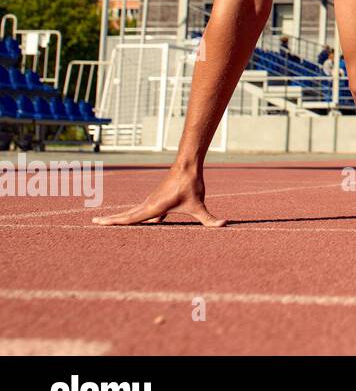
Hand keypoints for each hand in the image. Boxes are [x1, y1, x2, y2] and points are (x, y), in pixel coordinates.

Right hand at [92, 164, 225, 226]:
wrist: (188, 165)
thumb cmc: (191, 185)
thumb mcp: (199, 205)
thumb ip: (210, 219)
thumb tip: (225, 225)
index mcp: (154, 208)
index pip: (130, 218)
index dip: (115, 222)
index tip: (98, 222)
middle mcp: (149, 203)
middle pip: (127, 215)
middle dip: (112, 220)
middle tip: (94, 222)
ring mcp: (152, 200)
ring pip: (134, 212)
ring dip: (122, 217)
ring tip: (107, 222)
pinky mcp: (158, 198)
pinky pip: (144, 210)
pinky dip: (136, 215)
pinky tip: (141, 222)